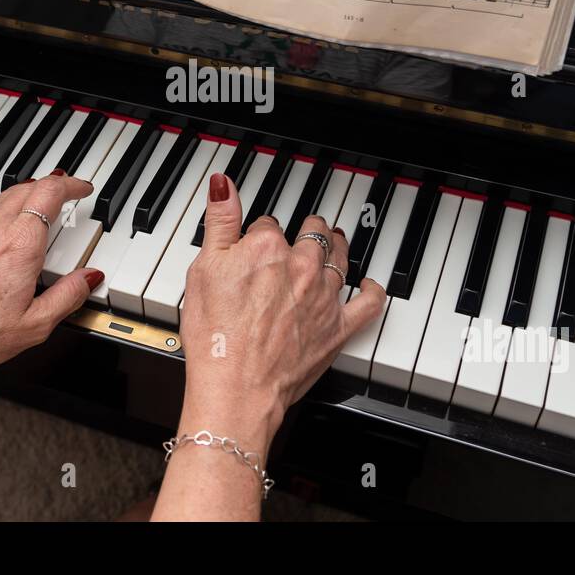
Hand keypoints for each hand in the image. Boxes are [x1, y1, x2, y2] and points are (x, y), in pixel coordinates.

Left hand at [0, 172, 100, 377]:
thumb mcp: (33, 325)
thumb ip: (67, 297)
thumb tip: (88, 278)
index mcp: (21, 246)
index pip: (50, 193)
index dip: (71, 185)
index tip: (82, 188)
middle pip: (27, 188)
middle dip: (52, 185)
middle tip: (66, 193)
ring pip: (2, 198)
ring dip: (26, 195)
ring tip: (38, 206)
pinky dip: (2, 211)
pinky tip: (2, 230)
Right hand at [177, 172, 385, 452]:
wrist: (237, 388)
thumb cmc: (216, 338)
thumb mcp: (202, 270)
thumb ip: (219, 222)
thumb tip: (224, 185)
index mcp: (267, 247)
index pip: (267, 224)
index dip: (257, 233)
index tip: (249, 244)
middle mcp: (301, 266)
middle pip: (310, 234)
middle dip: (305, 230)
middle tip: (300, 232)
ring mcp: (323, 297)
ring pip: (339, 258)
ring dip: (336, 246)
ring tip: (332, 240)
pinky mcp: (338, 328)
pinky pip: (369, 302)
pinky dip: (372, 290)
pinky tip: (369, 284)